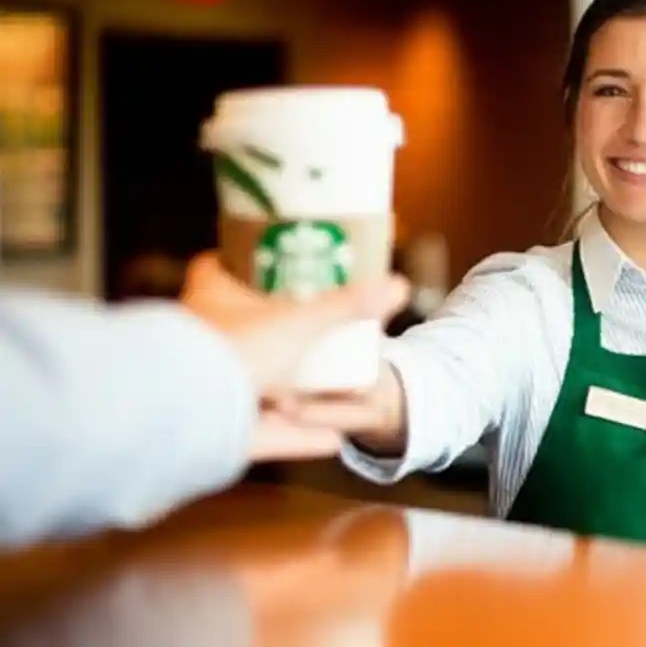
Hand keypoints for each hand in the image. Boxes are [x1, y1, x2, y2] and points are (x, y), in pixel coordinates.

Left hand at [180, 252, 408, 460]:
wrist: (192, 418)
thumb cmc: (235, 351)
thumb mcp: (301, 322)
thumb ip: (347, 306)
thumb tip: (398, 285)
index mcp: (210, 302)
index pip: (215, 267)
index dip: (237, 260)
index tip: (265, 258)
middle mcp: (204, 343)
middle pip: (235, 329)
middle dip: (272, 332)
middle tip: (310, 325)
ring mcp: (212, 390)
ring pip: (252, 385)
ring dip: (289, 391)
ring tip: (328, 388)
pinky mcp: (224, 432)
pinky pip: (269, 433)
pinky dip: (300, 437)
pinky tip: (333, 441)